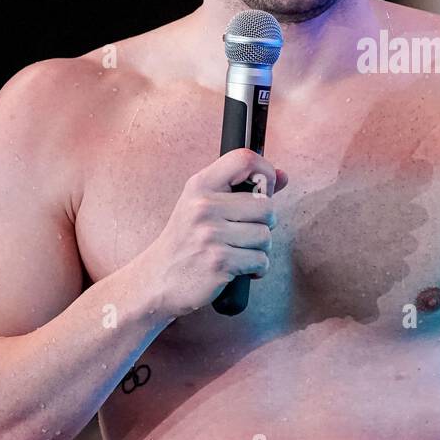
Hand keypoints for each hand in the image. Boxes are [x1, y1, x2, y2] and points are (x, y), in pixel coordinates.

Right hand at [137, 149, 287, 318]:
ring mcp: (210, 235)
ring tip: (238, 251)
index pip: (243, 159)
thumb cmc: (186, 241)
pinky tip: (239, 268)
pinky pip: (261, 261)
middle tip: (245, 233)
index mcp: (200, 186)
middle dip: (265, 224)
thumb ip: (243, 188)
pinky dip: (257, 268)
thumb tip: (283, 176)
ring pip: (265, 236)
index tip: (264, 189)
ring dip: (260, 249)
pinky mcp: (219, 262)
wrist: (157, 280)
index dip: (265, 172)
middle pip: (266, 206)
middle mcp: (203, 207)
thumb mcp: (205, 205)